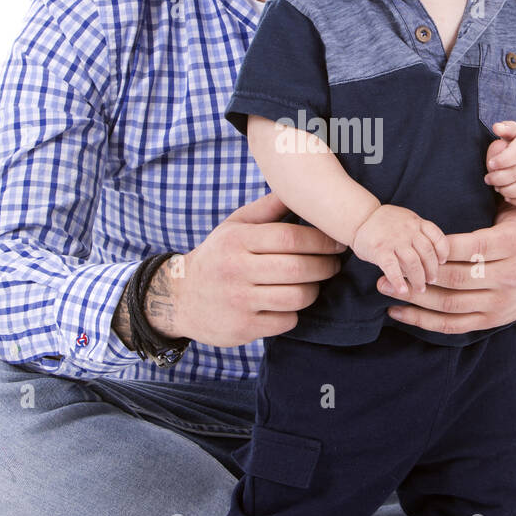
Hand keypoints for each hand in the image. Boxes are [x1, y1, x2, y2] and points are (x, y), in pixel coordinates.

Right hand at [139, 191, 345, 347]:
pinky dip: (295, 313)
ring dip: (314, 291)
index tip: (337, 242)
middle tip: (334, 264)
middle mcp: (236, 269)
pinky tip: (291, 305)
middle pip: (297, 268)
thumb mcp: (234, 226)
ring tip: (314, 284)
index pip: (289, 237)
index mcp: (237, 240)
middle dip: (325, 266)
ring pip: (296, 297)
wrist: (179, 297)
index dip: (320, 240)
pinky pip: (286, 321)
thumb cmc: (217, 257)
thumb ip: (266, 208)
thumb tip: (297, 186)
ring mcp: (239, 301)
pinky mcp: (243, 328)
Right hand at [351, 204, 448, 296]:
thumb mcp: (406, 220)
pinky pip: (392, 268)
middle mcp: (408, 230)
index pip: (438, 237)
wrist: (360, 217)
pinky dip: (399, 281)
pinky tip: (402, 291)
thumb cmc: (385, 223)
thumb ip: (419, 233)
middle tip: (432, 281)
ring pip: (413, 262)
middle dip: (432, 270)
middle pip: (427, 253)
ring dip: (418, 279)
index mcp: (416, 222)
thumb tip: (435, 257)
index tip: (443, 262)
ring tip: (420, 289)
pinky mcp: (380, 250)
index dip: (444, 251)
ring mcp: (394, 240)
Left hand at [379, 200, 515, 334]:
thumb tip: (483, 158)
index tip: (416, 240)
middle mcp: (509, 277)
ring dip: (415, 299)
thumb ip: (500, 192)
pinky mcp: (490, 321)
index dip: (442, 246)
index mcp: (515, 244)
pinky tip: (399, 312)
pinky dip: (424, 322)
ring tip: (386, 287)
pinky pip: (453, 325)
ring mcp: (499, 304)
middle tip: (388, 264)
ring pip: (451, 305)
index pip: (473, 247)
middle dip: (419, 272)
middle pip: (458, 278)